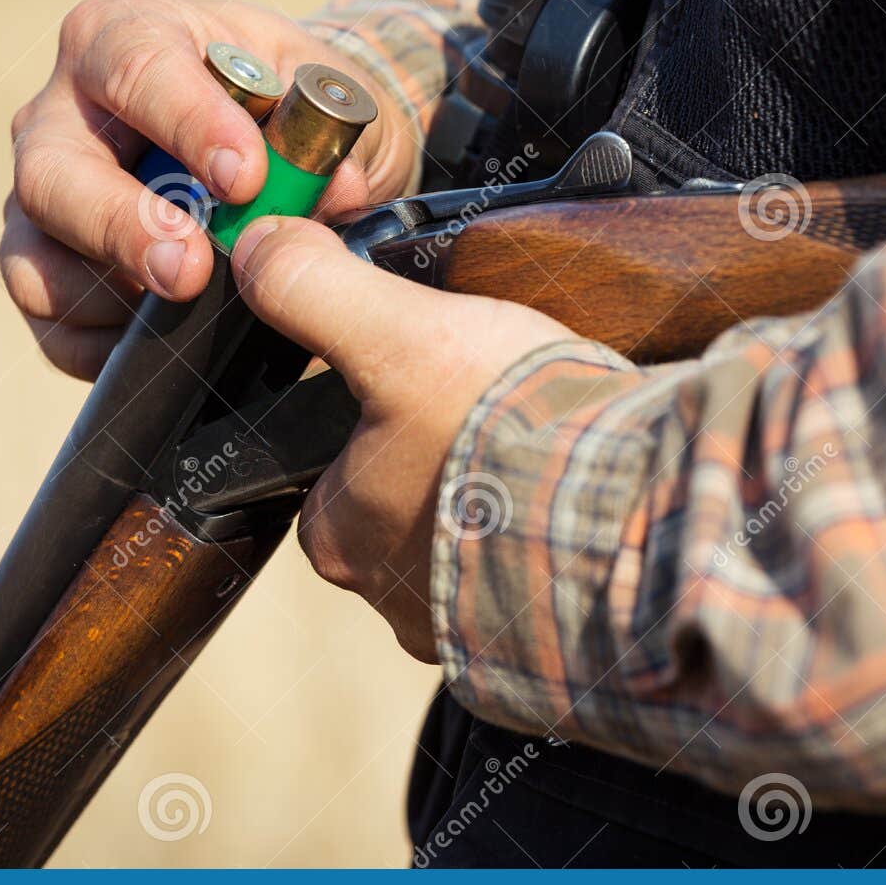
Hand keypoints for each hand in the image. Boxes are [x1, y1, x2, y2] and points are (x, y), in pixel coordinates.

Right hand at [1, 0, 413, 379]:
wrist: (282, 139)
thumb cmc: (290, 104)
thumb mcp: (323, 98)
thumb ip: (326, 139)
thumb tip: (331, 194)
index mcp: (129, 37)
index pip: (136, 66)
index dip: (187, 123)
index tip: (246, 180)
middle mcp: (64, 111)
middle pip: (54, 170)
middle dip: (122, 225)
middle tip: (190, 268)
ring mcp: (46, 193)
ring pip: (34, 253)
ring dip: (107, 292)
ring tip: (184, 306)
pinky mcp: (47, 264)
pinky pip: (50, 315)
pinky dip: (99, 341)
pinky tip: (165, 343)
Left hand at [229, 216, 573, 661]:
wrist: (627, 514)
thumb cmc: (504, 429)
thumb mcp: (398, 334)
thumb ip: (318, 289)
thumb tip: (258, 248)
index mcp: (340, 536)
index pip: (328, 465)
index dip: (375, 413)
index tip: (426, 384)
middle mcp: (393, 598)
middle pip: (405, 505)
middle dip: (449, 459)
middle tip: (500, 411)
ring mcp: (468, 626)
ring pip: (474, 544)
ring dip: (506, 501)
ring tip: (551, 448)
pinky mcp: (539, 635)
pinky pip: (533, 572)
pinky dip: (551, 534)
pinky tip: (580, 493)